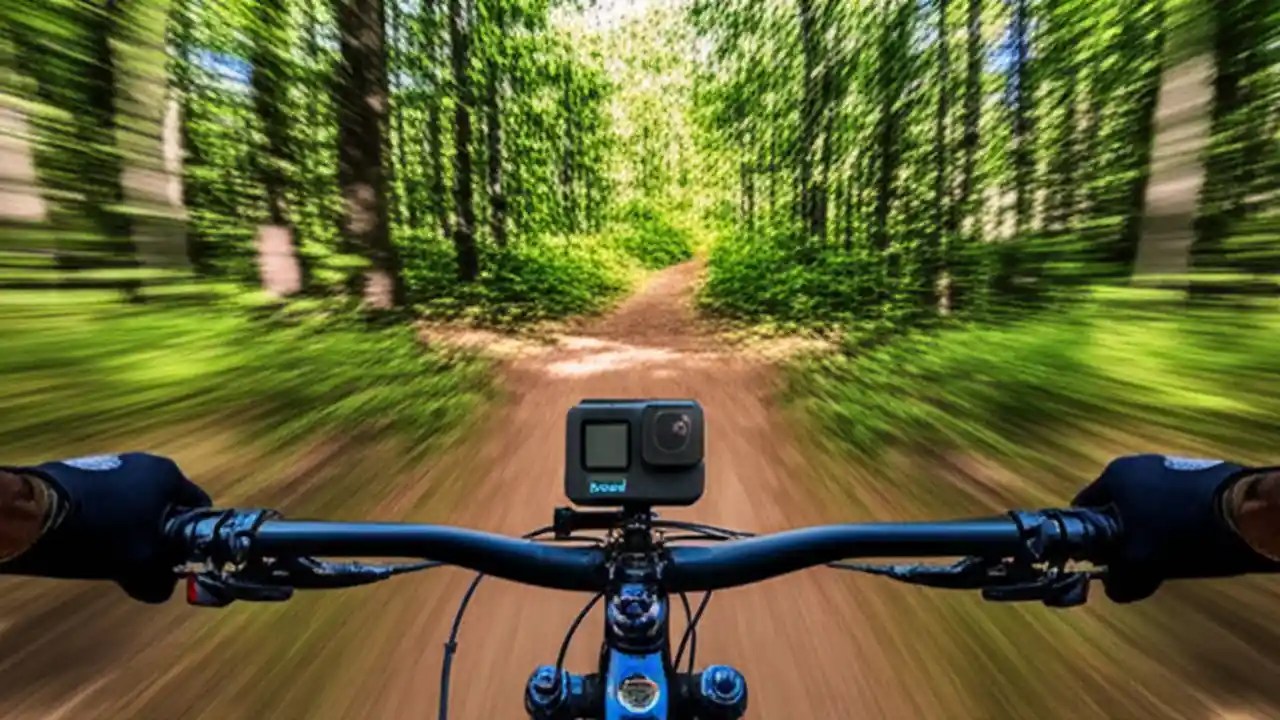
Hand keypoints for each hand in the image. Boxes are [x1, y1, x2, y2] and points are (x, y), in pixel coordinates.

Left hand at [0, 453, 210, 602]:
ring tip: (112, 554)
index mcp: (169, 475)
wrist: (37, 514)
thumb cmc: (100, 533)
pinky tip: (89, 540)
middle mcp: (145, 462)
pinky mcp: (85, 470)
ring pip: (134, 504)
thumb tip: (163, 589)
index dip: (194, 536)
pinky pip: (107, 501)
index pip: (199, 507)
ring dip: (129, 528)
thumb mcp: (139, 565)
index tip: (181, 558)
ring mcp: (112, 462)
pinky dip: (104, 520)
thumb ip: (160, 581)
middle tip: (145, 561)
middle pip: (164, 506)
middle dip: (157, 534)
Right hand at [1072, 454, 1275, 602]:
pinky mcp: (1196, 473)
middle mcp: (1137, 464)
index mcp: (1114, 475)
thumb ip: (1119, 579)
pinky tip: (1188, 542)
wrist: (1242, 513)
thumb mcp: (1141, 563)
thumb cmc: (1178, 532)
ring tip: (1164, 556)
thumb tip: (1114, 589)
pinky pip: (1172, 502)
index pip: (1082, 508)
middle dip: (1121, 535)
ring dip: (1149, 529)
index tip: (1097, 559)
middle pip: (1116, 507)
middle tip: (1131, 561)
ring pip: (1146, 506)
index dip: (1086, 537)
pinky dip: (1174, 522)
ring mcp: (1169, 464)